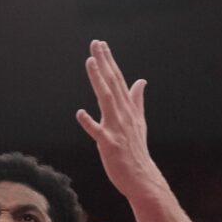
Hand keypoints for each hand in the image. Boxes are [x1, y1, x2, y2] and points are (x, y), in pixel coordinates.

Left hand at [76, 40, 166, 198]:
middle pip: (112, 84)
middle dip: (104, 63)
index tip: (102, 45)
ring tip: (90, 62)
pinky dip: (89, 122)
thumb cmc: (136, 150)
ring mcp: (116, 128)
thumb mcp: (139, 122)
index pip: (118, 80)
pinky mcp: (109, 144)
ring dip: (98, 80)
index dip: (109, 62)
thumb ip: (137, 100)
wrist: (141, 177)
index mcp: (128, 109)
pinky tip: (80, 113)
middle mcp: (122, 114)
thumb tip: (141, 81)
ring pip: (106, 99)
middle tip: (95, 44)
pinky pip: (97, 132)